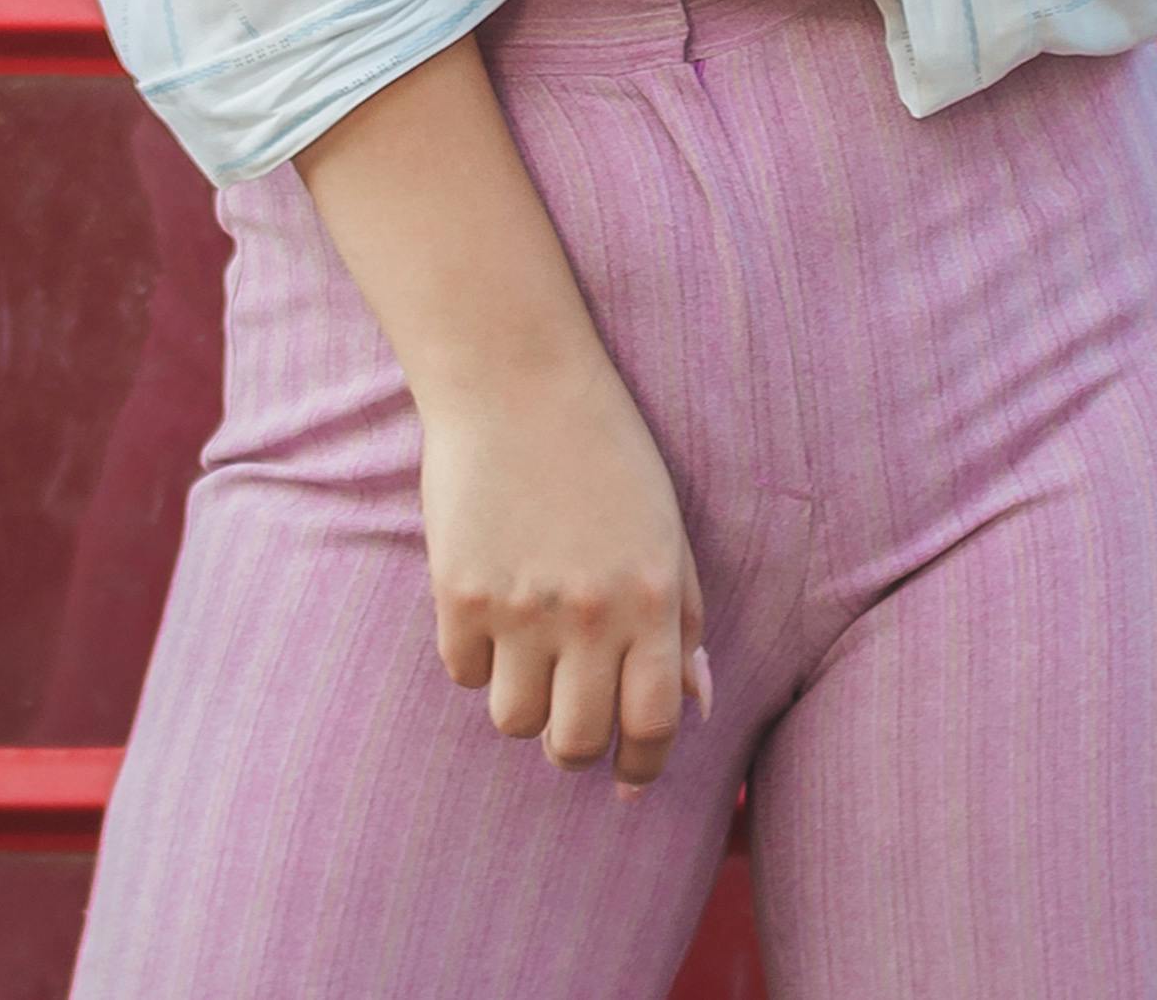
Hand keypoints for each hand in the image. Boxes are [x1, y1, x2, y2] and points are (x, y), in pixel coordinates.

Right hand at [419, 352, 715, 794]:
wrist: (517, 379)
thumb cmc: (604, 451)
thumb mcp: (666, 529)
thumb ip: (686, 621)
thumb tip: (697, 705)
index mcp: (652, 597)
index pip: (652, 724)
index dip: (641, 766)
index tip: (628, 777)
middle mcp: (590, 611)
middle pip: (576, 742)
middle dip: (575, 746)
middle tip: (569, 720)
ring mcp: (520, 605)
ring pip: (514, 721)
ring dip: (522, 701)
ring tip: (527, 649)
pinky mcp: (459, 591)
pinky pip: (464, 673)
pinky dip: (475, 657)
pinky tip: (490, 605)